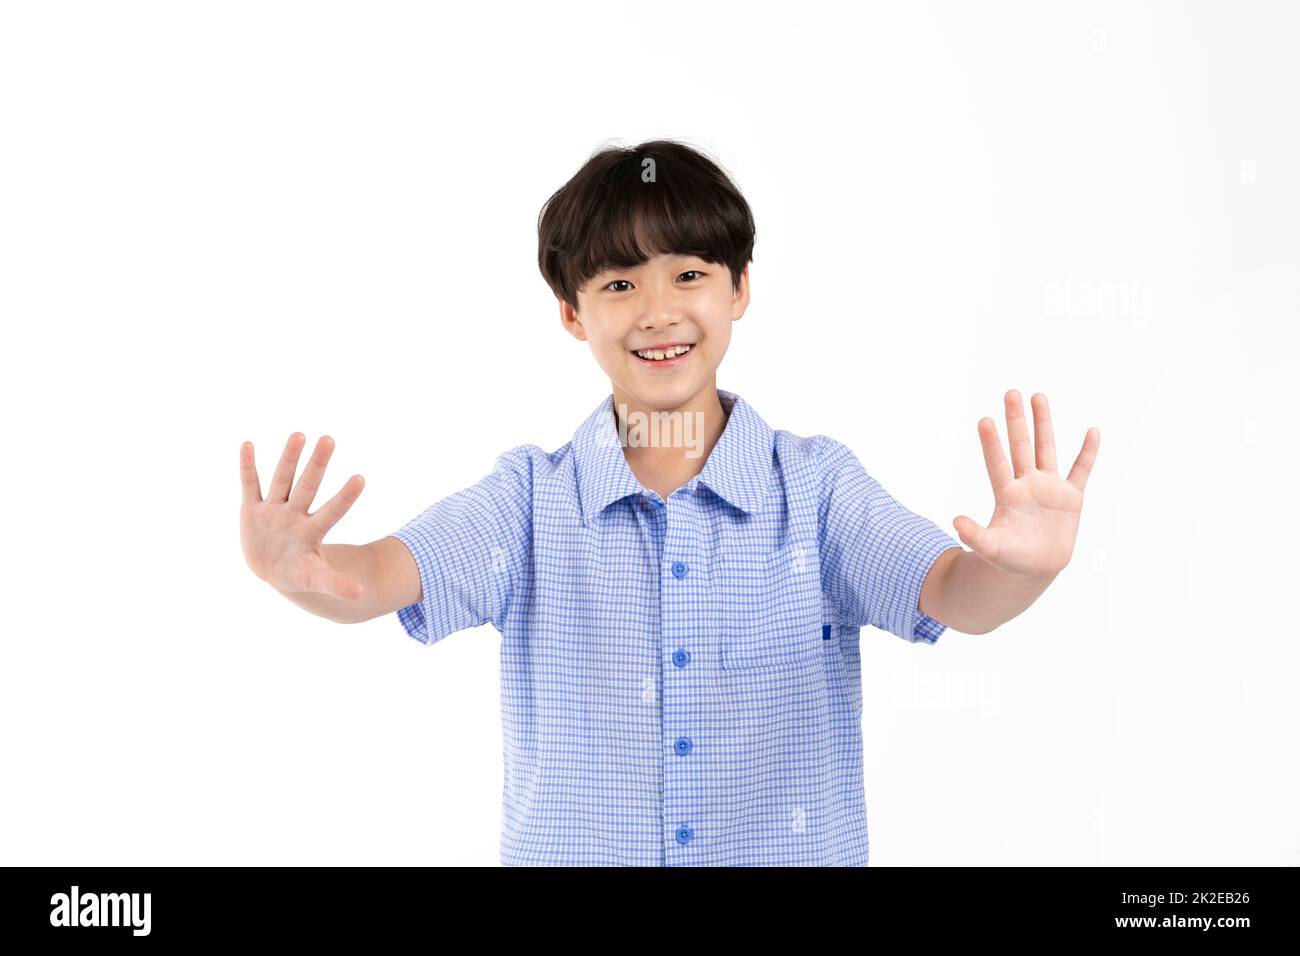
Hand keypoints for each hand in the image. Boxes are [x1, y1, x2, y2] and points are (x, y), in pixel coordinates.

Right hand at [239, 432, 366, 597]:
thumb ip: (335, 583)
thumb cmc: (299, 572)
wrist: (274, 568)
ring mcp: (274, 509)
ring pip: (282, 480)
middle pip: (308, 486)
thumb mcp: (315, 579)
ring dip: (289, 458)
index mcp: (313, 530)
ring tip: (299, 435)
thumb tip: (361, 594)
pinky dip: (247, 467)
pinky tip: (247, 445)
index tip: (361, 479)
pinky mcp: (252, 510)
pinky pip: (250, 485)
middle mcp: (296, 514)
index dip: (345, 497)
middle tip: (329, 439)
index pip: (333, 511)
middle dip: (317, 465)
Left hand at [952, 391, 1098, 578]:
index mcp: (1006, 495)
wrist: (1035, 568)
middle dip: (1016, 421)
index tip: (984, 420)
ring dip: (1043, 424)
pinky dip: (1087, 453)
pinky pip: (1081, 470)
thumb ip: (974, 535)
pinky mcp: (1071, 498)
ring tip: (1038, 396)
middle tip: (1011, 393)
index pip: (996, 463)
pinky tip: (1092, 432)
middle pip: (1020, 446)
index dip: (991, 444)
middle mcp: (1026, 484)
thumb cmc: (1009, 558)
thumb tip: (955, 522)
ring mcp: (1049, 488)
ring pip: (1046, 449)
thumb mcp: (991, 548)